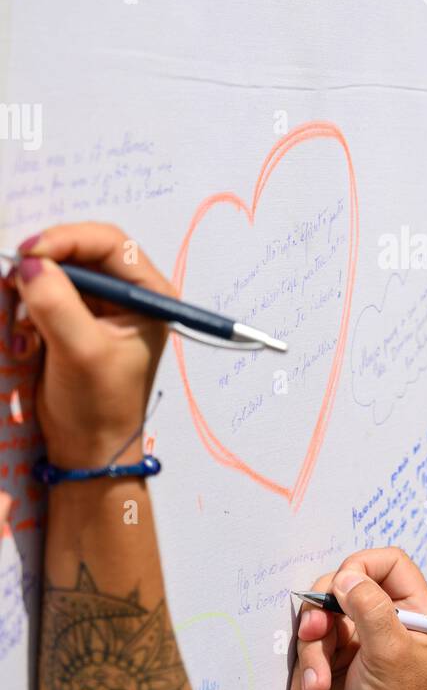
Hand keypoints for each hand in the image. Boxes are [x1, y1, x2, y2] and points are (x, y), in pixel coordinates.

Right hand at [9, 224, 170, 465]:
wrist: (86, 450)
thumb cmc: (98, 404)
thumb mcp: (80, 352)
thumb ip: (57, 304)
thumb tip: (31, 265)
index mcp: (149, 296)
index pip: (111, 243)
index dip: (68, 239)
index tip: (30, 253)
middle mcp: (128, 296)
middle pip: (82, 253)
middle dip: (47, 264)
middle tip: (14, 279)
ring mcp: (101, 308)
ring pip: (59, 273)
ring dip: (33, 291)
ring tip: (22, 325)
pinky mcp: (74, 322)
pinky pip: (45, 298)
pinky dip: (28, 312)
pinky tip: (24, 343)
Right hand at [290, 549, 426, 689]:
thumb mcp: (390, 653)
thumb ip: (371, 608)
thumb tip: (347, 576)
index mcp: (411, 612)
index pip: (388, 563)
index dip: (361, 566)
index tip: (341, 588)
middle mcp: (382, 621)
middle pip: (342, 587)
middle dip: (321, 614)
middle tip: (314, 633)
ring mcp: (356, 642)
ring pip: (318, 622)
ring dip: (311, 656)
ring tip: (318, 686)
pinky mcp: (332, 664)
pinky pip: (307, 653)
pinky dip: (305, 677)